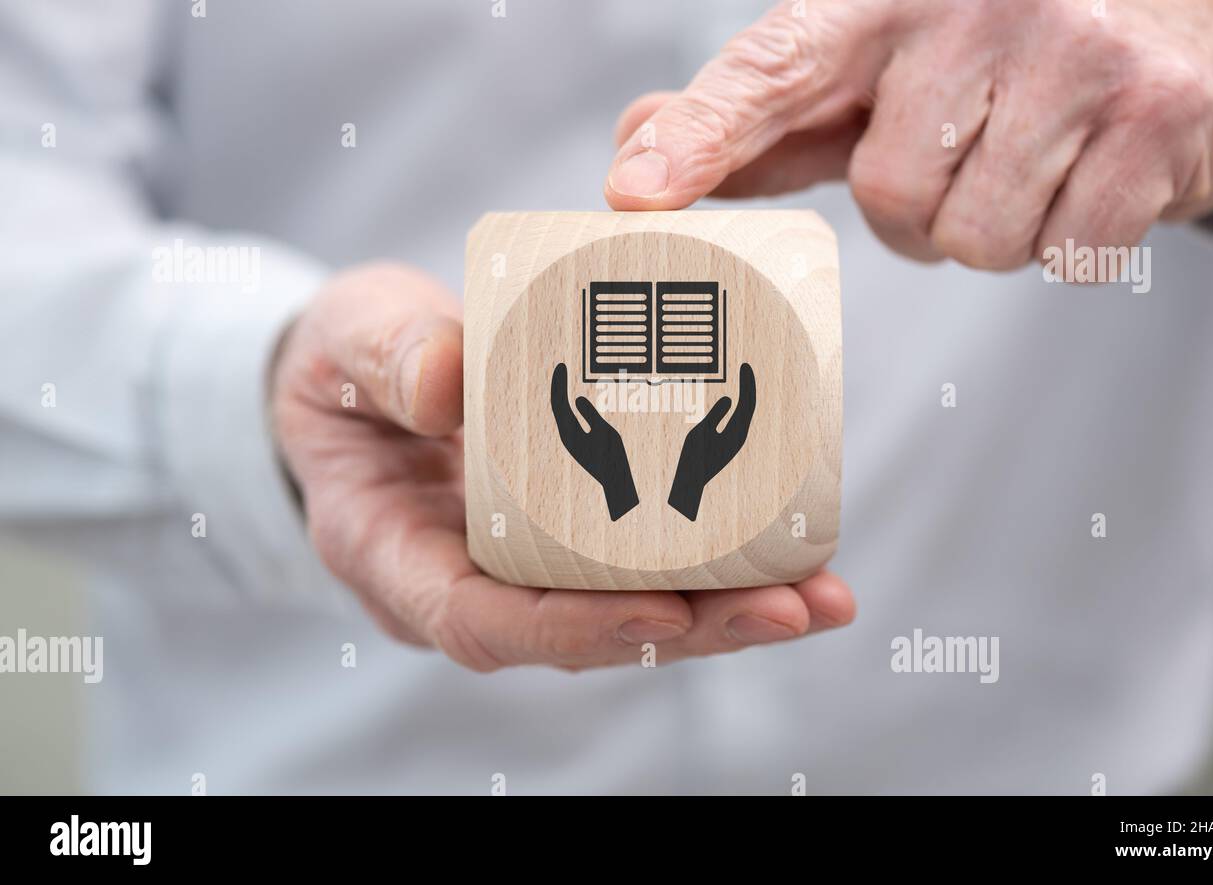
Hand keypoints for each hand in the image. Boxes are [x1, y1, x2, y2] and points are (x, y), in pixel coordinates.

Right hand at [271, 263, 855, 669]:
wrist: (359, 380)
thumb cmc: (342, 368)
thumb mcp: (345, 340)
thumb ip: (385, 354)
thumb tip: (447, 382)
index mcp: (397, 557)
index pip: (483, 623)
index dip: (575, 627)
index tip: (664, 609)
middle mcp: (469, 585)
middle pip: (587, 636)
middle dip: (696, 631)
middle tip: (795, 607)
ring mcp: (524, 569)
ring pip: (631, 614)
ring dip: (731, 610)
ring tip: (824, 592)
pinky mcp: (569, 539)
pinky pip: (646, 566)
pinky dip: (722, 564)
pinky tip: (796, 551)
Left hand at [605, 0, 1212, 265]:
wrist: (1187, 44)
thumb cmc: (1003, 68)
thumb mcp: (876, 79)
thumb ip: (764, 117)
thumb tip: (638, 142)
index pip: (778, 68)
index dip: (704, 134)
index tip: (635, 193)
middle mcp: (979, 5)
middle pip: (886, 194)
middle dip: (920, 209)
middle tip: (971, 154)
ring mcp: (1077, 52)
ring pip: (970, 236)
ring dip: (990, 231)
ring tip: (1032, 163)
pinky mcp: (1154, 114)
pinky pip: (1064, 253)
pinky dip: (1068, 244)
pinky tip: (1089, 179)